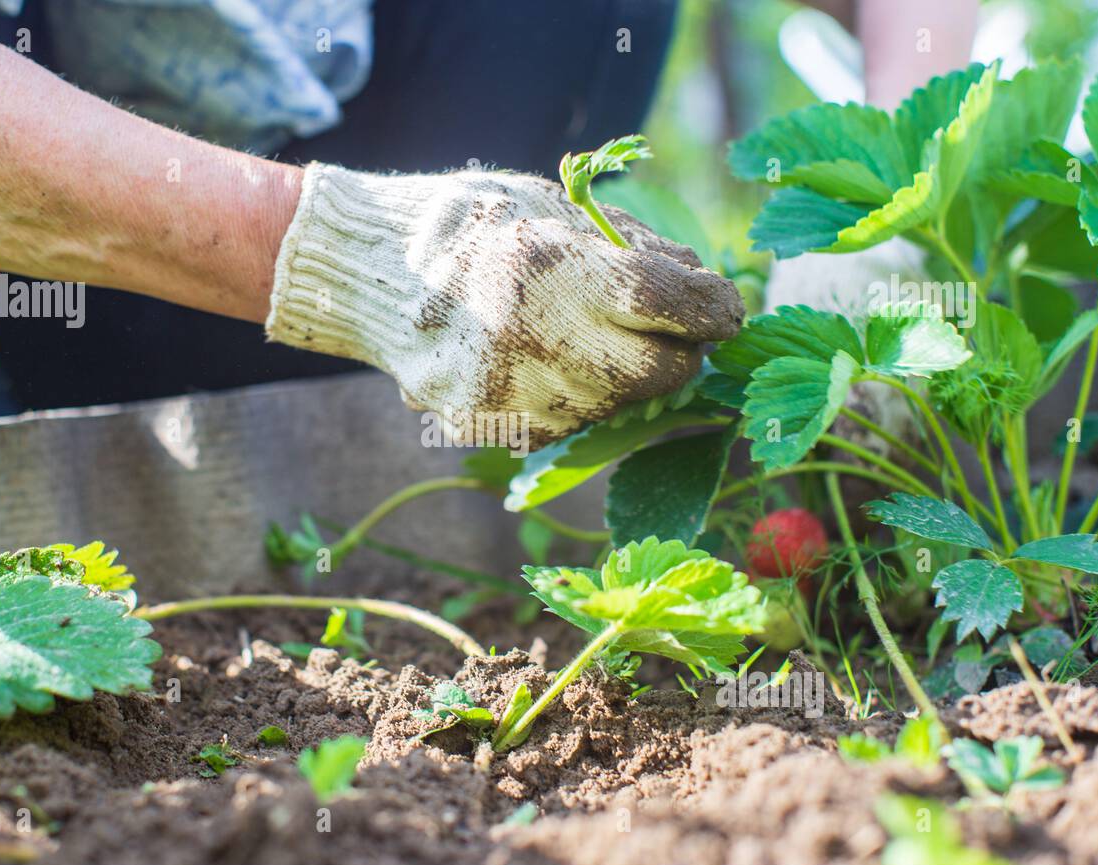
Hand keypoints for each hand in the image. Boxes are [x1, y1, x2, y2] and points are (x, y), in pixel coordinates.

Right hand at [265, 163, 743, 448]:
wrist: (368, 272)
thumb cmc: (471, 223)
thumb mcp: (552, 206)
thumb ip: (631, 246)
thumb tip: (704, 285)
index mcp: (546, 267)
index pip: (662, 298)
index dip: (712, 306)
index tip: (729, 307)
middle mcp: (528, 337)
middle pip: (651, 373)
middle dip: (680, 356)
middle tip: (684, 335)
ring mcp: (505, 391)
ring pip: (613, 407)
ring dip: (630, 379)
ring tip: (609, 342)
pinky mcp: (488, 426)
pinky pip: (568, 425)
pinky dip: (585, 399)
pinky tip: (564, 365)